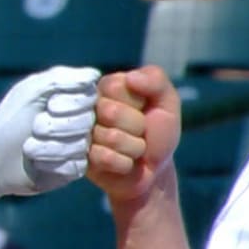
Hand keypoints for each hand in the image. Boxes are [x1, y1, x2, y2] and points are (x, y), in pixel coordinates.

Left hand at [0, 65, 99, 209]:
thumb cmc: (9, 118)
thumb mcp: (32, 90)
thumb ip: (62, 78)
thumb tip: (95, 75)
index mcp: (74, 99)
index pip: (92, 97)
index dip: (72, 103)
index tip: (50, 105)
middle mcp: (81, 122)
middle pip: (88, 121)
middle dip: (57, 125)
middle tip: (35, 127)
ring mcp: (79, 147)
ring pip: (81, 145)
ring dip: (49, 145)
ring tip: (28, 146)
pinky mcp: (73, 169)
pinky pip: (75, 165)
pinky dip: (50, 162)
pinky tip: (35, 162)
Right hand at [86, 66, 181, 204]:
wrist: (156, 171)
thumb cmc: (159, 132)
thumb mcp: (167, 101)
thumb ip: (155, 80)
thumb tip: (130, 78)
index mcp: (107, 88)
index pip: (113, 86)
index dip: (135, 101)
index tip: (142, 108)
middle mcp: (89, 109)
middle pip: (111, 112)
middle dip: (136, 126)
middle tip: (139, 132)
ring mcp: (82, 135)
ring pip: (111, 137)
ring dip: (133, 148)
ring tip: (133, 149)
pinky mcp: (81, 160)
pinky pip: (106, 159)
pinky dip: (124, 164)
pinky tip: (125, 164)